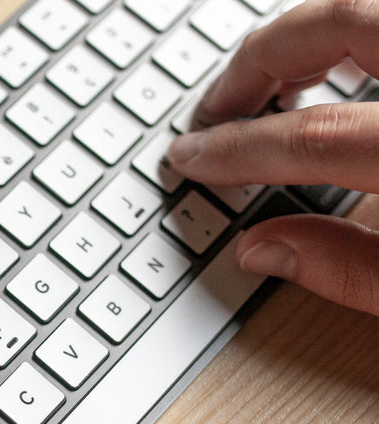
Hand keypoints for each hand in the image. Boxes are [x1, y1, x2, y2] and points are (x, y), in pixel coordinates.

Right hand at [167, 0, 378, 315]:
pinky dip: (358, 29)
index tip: (192, 158)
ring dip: (310, 31)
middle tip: (218, 104)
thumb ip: (350, 271)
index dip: (238, 149)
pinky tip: (347, 66)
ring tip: (276, 76)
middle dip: (262, 58)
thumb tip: (263, 250)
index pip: (313, 135)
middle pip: (344, 21)